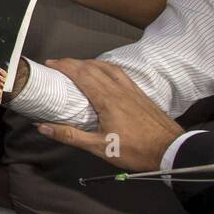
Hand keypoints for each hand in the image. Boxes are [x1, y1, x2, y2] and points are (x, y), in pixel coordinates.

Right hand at [35, 58, 183, 171]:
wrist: (171, 150)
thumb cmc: (134, 150)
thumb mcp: (99, 147)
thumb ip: (70, 136)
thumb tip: (42, 127)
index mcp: (107, 99)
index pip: (82, 75)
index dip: (64, 66)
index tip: (49, 63)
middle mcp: (119, 89)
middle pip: (93, 67)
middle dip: (73, 62)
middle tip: (58, 64)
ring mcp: (132, 90)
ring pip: (109, 67)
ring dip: (90, 62)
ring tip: (78, 65)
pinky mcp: (140, 94)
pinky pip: (121, 73)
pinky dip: (107, 68)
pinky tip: (105, 74)